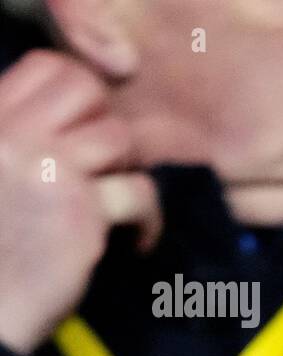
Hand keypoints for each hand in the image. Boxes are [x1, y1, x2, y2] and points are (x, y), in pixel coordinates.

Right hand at [0, 50, 161, 355]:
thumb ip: (18, 142)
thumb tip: (74, 126)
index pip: (46, 67)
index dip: (79, 92)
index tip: (86, 130)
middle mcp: (11, 136)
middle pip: (86, 88)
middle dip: (107, 122)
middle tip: (108, 165)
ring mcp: (47, 170)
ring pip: (118, 137)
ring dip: (128, 170)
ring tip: (117, 204)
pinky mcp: (80, 212)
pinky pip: (140, 192)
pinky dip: (149, 219)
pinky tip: (137, 240)